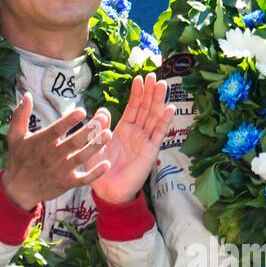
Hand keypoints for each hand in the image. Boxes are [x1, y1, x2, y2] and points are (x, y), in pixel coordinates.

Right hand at [1, 93, 111, 207]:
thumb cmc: (18, 158)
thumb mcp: (14, 136)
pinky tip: (106, 164)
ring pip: (81, 158)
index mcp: (40, 143)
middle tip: (103, 119)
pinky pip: (83, 179)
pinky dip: (95, 173)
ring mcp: (60, 171)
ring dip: (95, 147)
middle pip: (74, 142)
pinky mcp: (67, 183)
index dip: (69, 120)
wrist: (19, 189)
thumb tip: (27, 94)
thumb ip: (20, 114)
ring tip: (108, 135)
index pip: (56, 130)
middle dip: (89, 130)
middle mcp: (51, 156)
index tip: (82, 111)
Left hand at [91, 74, 175, 204]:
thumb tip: (102, 110)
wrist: (108, 191)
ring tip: (162, 85)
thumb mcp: (95, 144)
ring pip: (153, 117)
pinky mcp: (150, 151)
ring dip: (158, 101)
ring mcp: (145, 141)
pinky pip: (159, 133)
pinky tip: (170, 108)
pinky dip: (164, 121)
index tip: (139, 78)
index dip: (136, 93)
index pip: (132, 107)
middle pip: (145, 108)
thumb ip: (99, 127)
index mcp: (122, 130)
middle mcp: (136, 133)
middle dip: (149, 92)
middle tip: (153, 75)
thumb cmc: (99, 169)